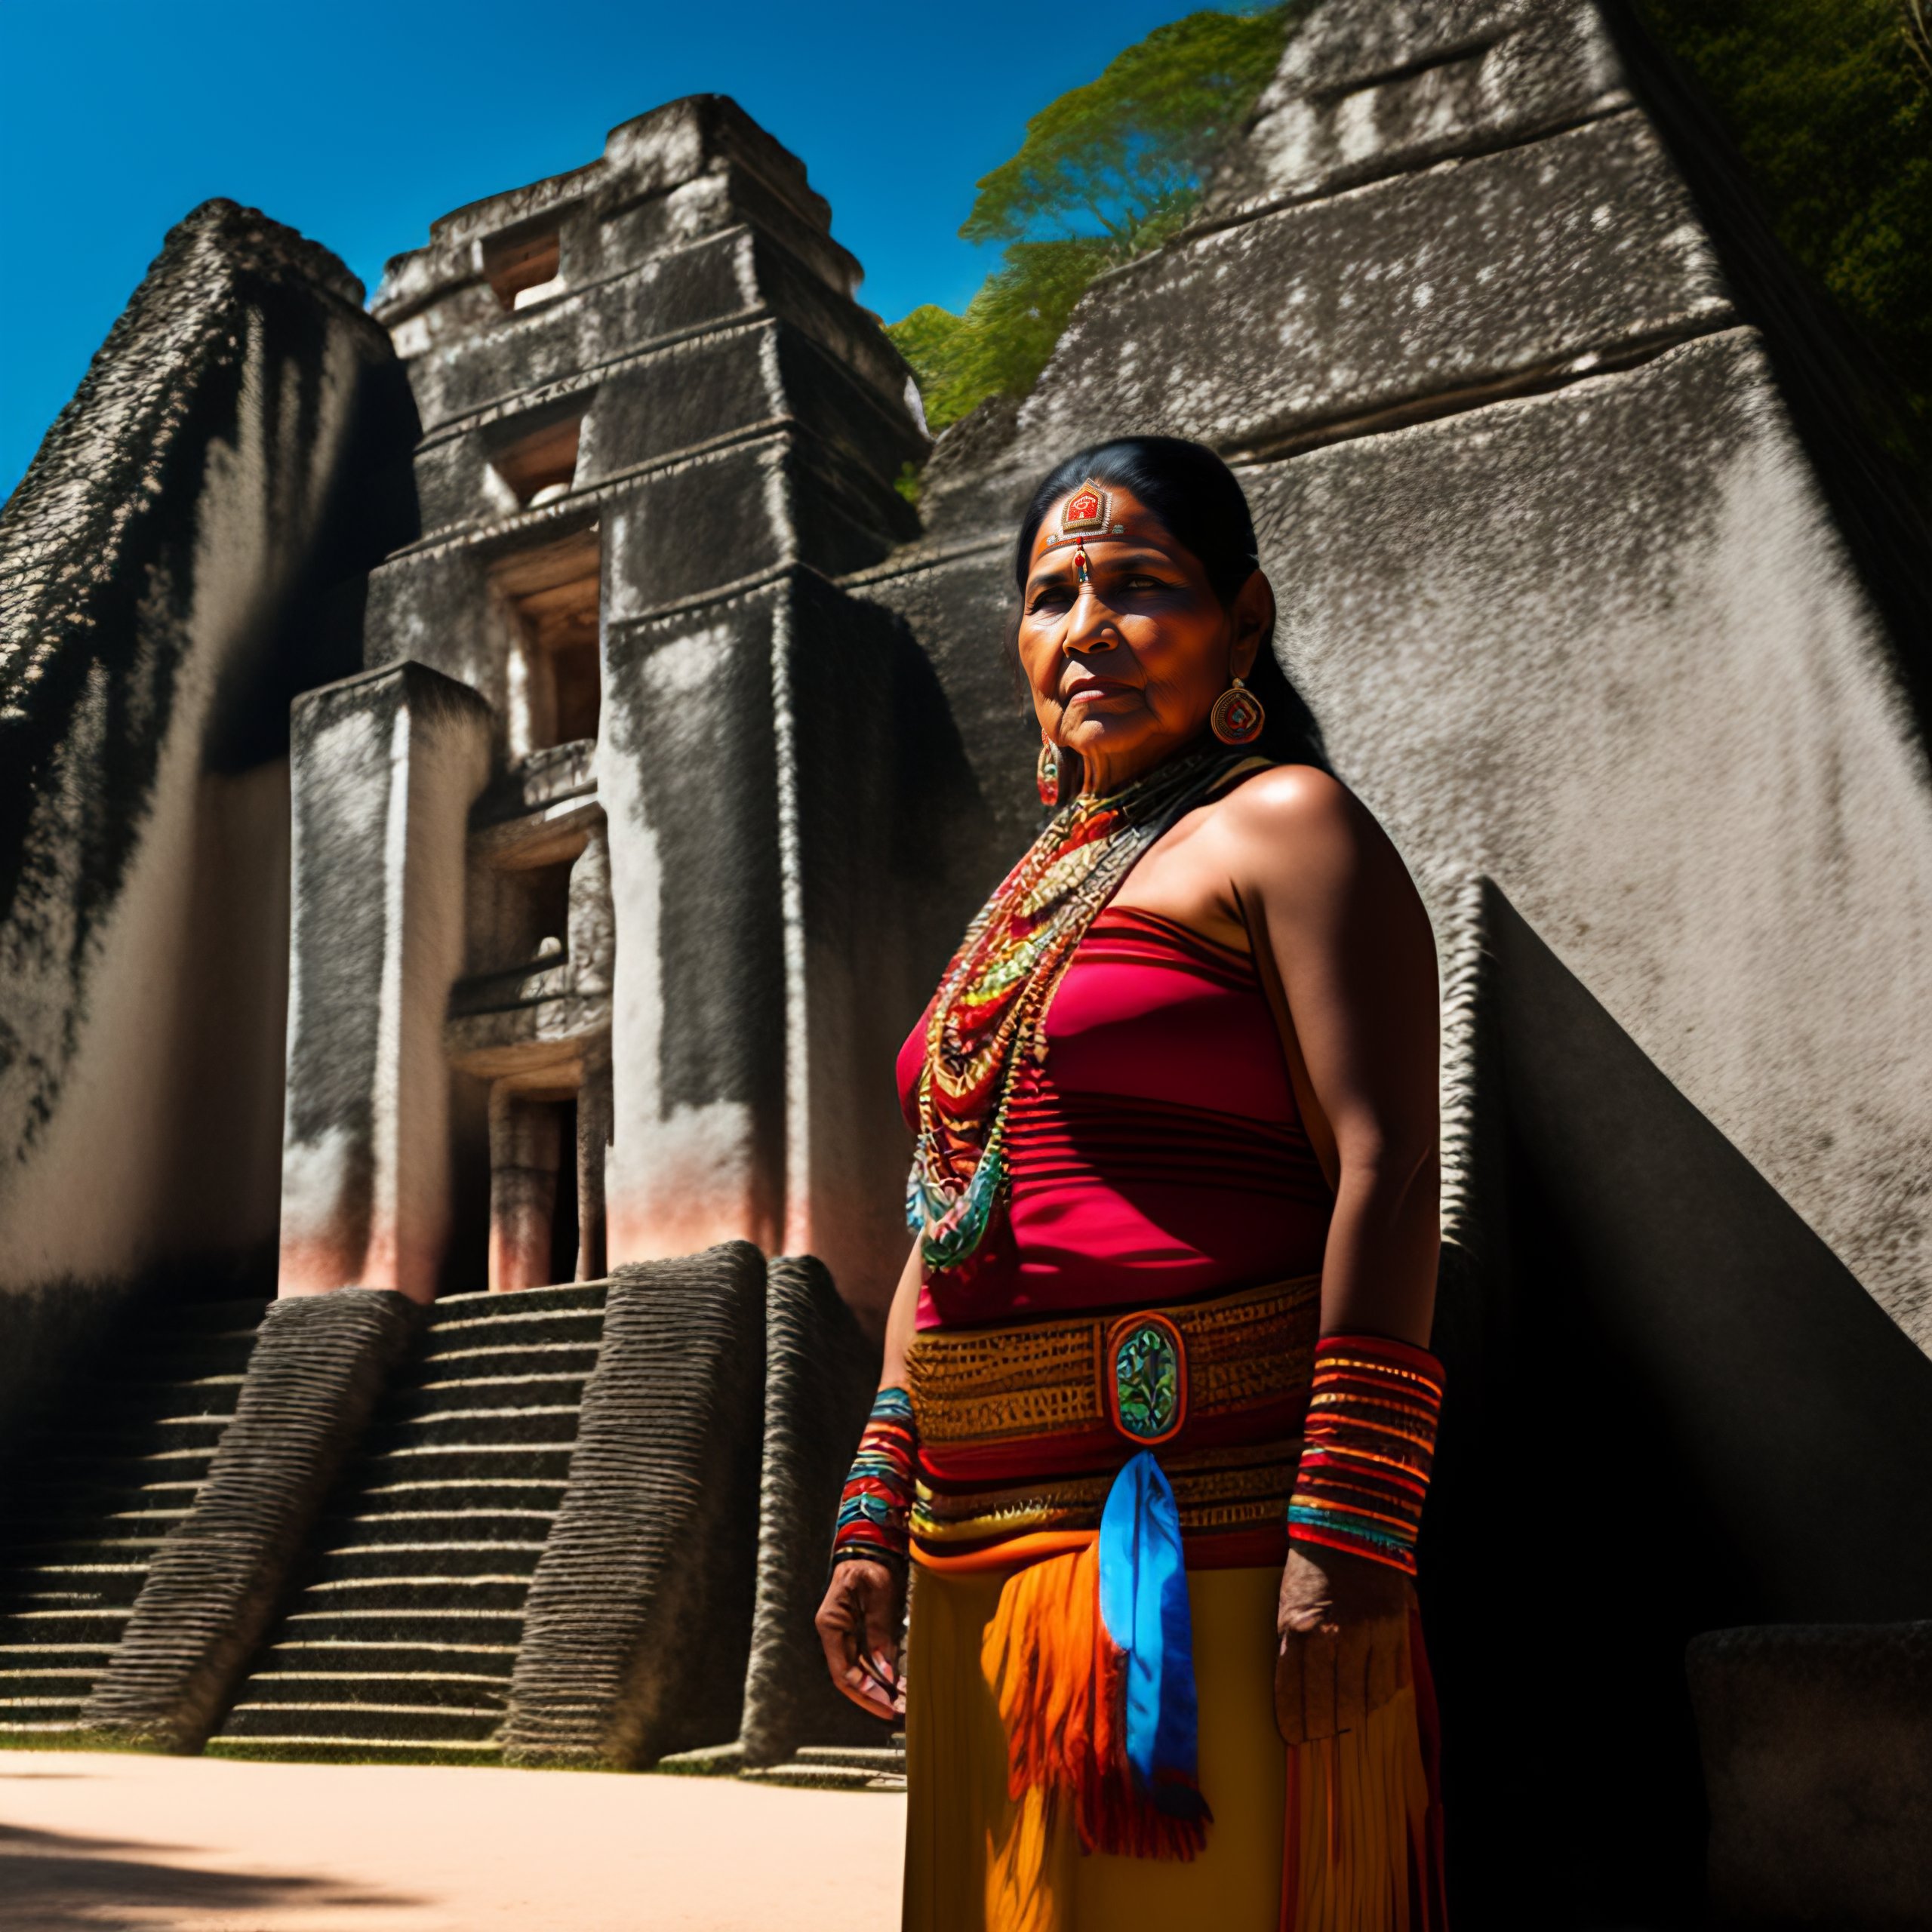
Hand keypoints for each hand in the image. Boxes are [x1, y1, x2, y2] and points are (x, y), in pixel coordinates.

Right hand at [815, 1558, 906, 1719]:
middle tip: (900, 1712)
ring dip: (880, 1689)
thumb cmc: (871, 1565)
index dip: (865, 1692)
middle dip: (874, 1697)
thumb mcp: (878, 1594)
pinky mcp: (857, 1633)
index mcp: (831, 1624)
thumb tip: (886, 1672)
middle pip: (850, 1678)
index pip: (843, 1672)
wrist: (870, 1548)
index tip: (887, 1705)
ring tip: (904, 1703)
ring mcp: (845, 1635)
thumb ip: (879, 1631)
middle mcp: (834, 1634)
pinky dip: (882, 1674)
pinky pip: (867, 1661)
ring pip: (860, 1672)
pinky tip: (900, 1685)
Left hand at [1274, 1542, 1413, 1745]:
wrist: (1349, 1528)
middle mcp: (1335, 1635)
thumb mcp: (1287, 1604)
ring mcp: (1369, 1635)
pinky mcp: (1395, 1631)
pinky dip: (1381, 1695)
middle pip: (1330, 1702)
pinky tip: (1371, 1701)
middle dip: (1323, 1726)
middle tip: (1319, 1739)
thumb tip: (1295, 1692)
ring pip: (1364, 1698)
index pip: (1295, 1690)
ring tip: (1344, 1725)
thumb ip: (1292, 1647)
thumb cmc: (1311, 1569)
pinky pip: (1391, 1679)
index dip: (1295, 1719)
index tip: (1294, 1737)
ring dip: (1353, 1717)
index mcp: (1300, 1627)